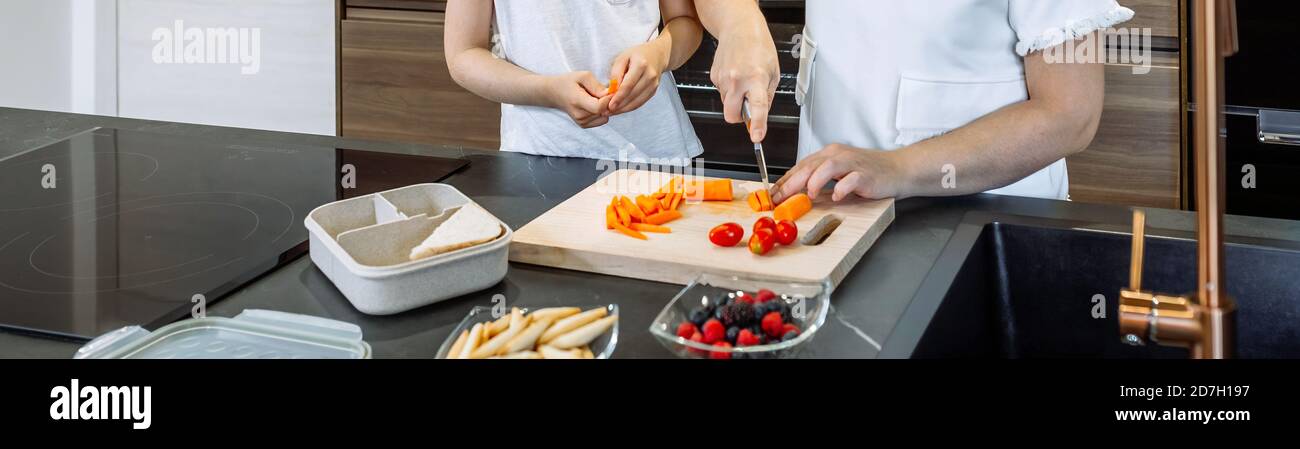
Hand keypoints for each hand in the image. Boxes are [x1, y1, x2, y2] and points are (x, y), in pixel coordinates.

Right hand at [544, 71, 612, 127]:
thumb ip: (597, 86)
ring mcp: (581, 122)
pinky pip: (603, 119)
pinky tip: (594, 104)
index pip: (599, 107)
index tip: (610, 89)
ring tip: (595, 97)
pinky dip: (602, 112)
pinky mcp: (584, 125)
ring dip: (605, 107)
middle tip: (602, 91)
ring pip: (605, 115)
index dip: (608, 99)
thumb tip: (611, 94)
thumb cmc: (569, 82)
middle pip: (604, 111)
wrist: (554, 93)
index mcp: (577, 101)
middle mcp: (579, 115)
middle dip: (608, 101)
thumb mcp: (583, 76)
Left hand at [608, 41, 669, 114]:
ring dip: (624, 109)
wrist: (656, 55)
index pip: (628, 85)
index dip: (618, 97)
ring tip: (612, 112)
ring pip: (637, 102)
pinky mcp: (654, 91)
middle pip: (633, 95)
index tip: (609, 105)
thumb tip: (612, 89)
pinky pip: (641, 102)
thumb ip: (616, 73)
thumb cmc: (636, 55)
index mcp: (641, 65)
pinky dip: (630, 107)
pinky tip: (621, 109)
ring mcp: (654, 84)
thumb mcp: (622, 58)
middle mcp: (650, 76)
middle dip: (619, 106)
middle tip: (607, 111)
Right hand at [710, 28, 778, 142]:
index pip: (757, 107)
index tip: (757, 137)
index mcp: (756, 78)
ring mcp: (723, 78)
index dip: (757, 125)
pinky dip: (729, 89)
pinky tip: (736, 74)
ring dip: (735, 100)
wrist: (739, 27)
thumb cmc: (759, 46)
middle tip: (747, 109)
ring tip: (744, 81)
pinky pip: (721, 93)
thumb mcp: (773, 72)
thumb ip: (767, 96)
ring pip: (726, 104)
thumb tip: (760, 114)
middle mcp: (737, 79)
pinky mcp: (714, 76)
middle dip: (739, 118)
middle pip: (731, 114)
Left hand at [772, 144, 906, 202]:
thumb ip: (818, 180)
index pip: (801, 166)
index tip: (771, 195)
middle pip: (809, 166)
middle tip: (779, 198)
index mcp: (828, 155)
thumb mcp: (838, 174)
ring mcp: (852, 164)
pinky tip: (838, 196)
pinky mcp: (866, 174)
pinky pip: (851, 179)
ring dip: (814, 182)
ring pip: (827, 168)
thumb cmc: (868, 173)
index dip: (784, 181)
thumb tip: (794, 193)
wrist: (898, 169)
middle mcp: (838, 156)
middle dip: (791, 183)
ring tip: (808, 195)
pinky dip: (843, 188)